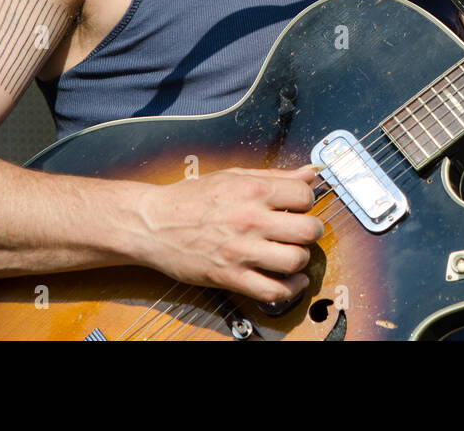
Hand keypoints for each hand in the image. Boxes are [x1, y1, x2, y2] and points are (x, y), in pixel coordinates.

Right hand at [137, 165, 322, 302]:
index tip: (300, 206)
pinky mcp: (229, 276)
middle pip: (307, 230)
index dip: (308, 201)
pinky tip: (293, 281)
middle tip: (303, 231)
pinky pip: (272, 290)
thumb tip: (309, 173)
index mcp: (253, 190)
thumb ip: (275, 175)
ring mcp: (241, 250)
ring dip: (301, 259)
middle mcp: (251, 220)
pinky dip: (290, 289)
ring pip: (294, 260)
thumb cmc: (190, 198)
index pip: (305, 196)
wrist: (152, 223)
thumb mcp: (233, 175)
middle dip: (312, 231)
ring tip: (293, 253)